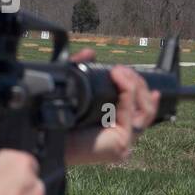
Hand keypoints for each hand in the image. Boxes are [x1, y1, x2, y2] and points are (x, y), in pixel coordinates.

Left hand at [64, 48, 159, 164]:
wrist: (47, 137)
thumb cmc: (57, 119)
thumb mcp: (76, 90)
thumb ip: (82, 71)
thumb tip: (90, 53)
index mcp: (115, 127)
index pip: (140, 109)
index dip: (142, 90)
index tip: (130, 72)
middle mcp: (123, 135)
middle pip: (146, 108)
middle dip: (138, 84)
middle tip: (123, 70)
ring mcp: (125, 140)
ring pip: (145, 110)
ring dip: (136, 86)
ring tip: (120, 71)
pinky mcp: (122, 141)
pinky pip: (131, 111)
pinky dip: (128, 90)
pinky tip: (118, 77)